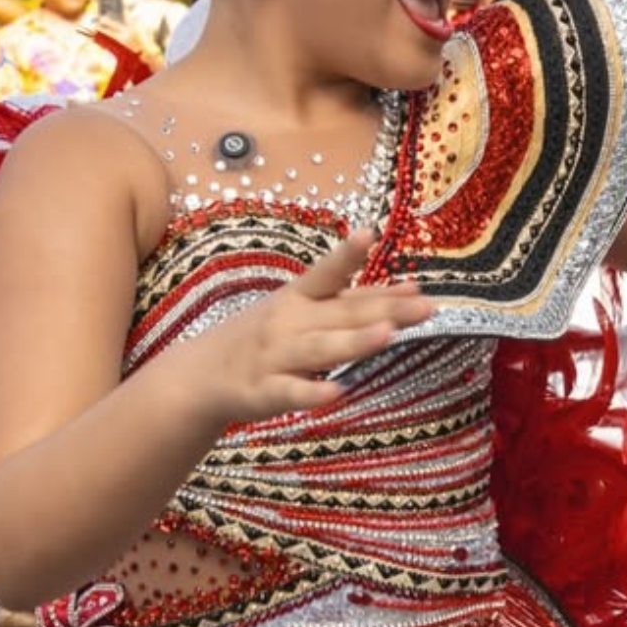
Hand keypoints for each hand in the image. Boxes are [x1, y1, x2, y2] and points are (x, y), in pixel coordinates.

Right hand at [186, 230, 435, 421]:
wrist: (200, 375)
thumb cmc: (267, 337)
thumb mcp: (306, 310)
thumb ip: (358, 300)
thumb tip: (414, 288)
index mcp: (299, 298)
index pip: (327, 273)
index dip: (347, 254)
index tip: (370, 233)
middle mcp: (288, 322)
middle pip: (340, 314)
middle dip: (384, 309)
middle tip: (426, 307)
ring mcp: (274, 357)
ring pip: (319, 348)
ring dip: (353, 342)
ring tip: (387, 334)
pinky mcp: (263, 392)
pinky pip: (290, 392)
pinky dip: (311, 392)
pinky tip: (337, 390)